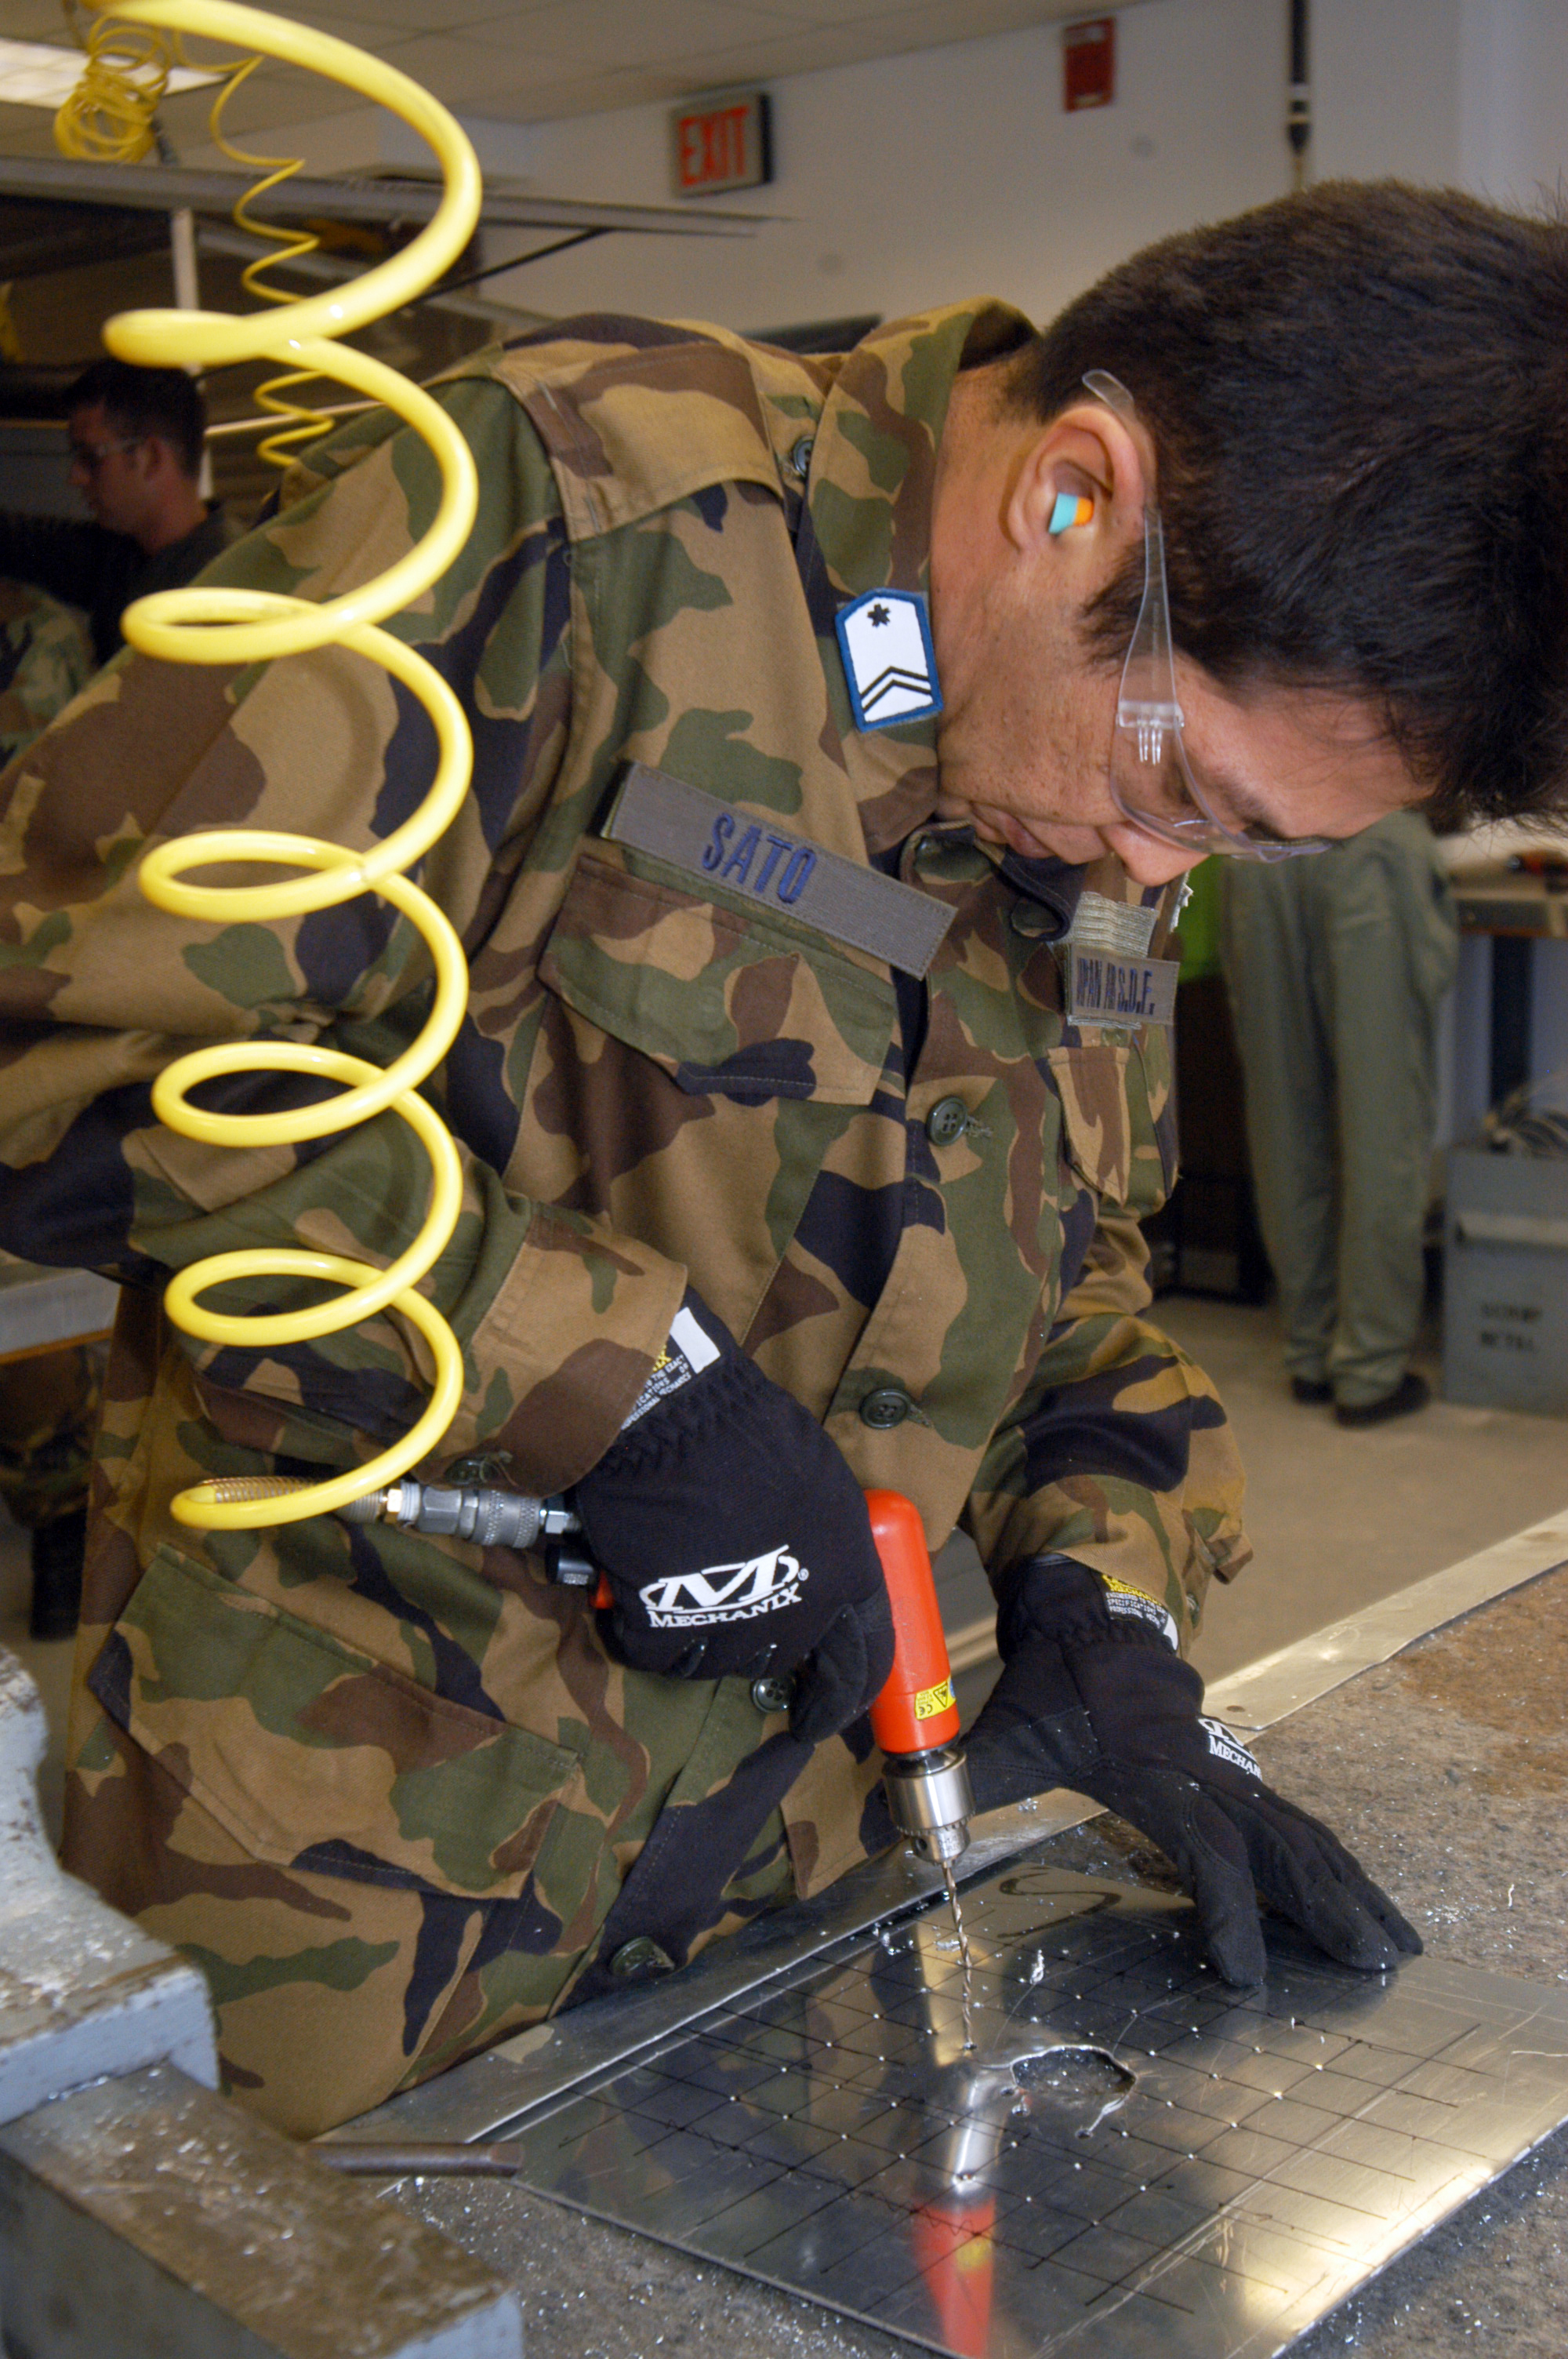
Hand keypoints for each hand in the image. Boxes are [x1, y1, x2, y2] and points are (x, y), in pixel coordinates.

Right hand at [572, 1291, 893, 1743]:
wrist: (678, 1423)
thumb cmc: (756, 1433)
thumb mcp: (823, 1486)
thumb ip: (829, 1543)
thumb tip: (816, 1566)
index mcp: (848, 1583)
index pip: (866, 1661)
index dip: (849, 1692)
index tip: (837, 1708)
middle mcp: (796, 1622)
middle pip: (781, 1661)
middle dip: (761, 1641)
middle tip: (735, 1610)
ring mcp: (729, 1633)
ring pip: (717, 1662)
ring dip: (703, 1633)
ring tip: (684, 1584)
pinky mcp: (663, 1631)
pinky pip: (656, 1654)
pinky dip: (643, 1629)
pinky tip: (637, 1595)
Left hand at [965, 1557, 1421, 1986]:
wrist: (1090, 1610)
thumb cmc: (1047, 1679)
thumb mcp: (998, 1730)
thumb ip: (955, 1780)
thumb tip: (884, 1833)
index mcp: (1154, 1771)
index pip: (1204, 1846)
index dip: (1225, 1909)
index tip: (1244, 1975)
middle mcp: (1203, 1772)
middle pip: (1279, 1844)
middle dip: (1328, 1906)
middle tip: (1373, 1967)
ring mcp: (1226, 1768)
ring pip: (1300, 1833)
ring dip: (1347, 1888)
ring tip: (1396, 1945)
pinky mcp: (1232, 1772)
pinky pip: (1294, 1822)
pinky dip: (1334, 1863)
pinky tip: (1364, 1903)